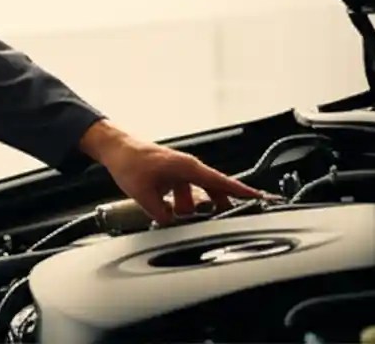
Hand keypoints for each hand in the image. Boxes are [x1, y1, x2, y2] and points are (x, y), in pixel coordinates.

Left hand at [79, 120, 264, 224]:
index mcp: (187, 167)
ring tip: (181, 217)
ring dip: (192, 207)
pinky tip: (169, 211)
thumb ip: (162, 214)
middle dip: (217, 206)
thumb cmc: (129, 161)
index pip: (221, 181)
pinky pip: (184, 191)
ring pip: (197, 193)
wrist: (114, 148)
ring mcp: (180, 170)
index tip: (261, 198)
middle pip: (213, 189)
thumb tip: (173, 227)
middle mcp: (187, 167)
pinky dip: (181, 202)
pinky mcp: (171, 174)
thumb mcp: (144, 194)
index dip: (242, 191)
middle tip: (222, 220)